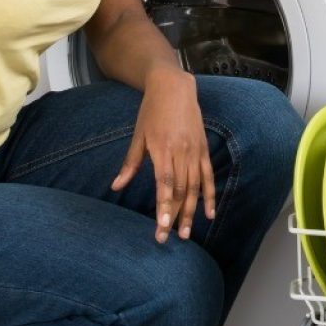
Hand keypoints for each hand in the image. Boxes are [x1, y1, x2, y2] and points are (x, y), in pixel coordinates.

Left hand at [110, 68, 215, 242]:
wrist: (174, 88)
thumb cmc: (152, 111)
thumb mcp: (138, 135)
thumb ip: (130, 163)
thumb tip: (116, 187)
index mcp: (162, 148)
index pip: (164, 183)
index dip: (164, 206)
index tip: (163, 225)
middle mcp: (181, 151)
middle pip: (180, 189)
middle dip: (175, 215)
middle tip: (170, 237)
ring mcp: (194, 150)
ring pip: (195, 186)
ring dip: (191, 211)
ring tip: (187, 232)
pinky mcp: (202, 149)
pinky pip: (208, 176)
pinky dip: (209, 195)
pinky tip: (209, 213)